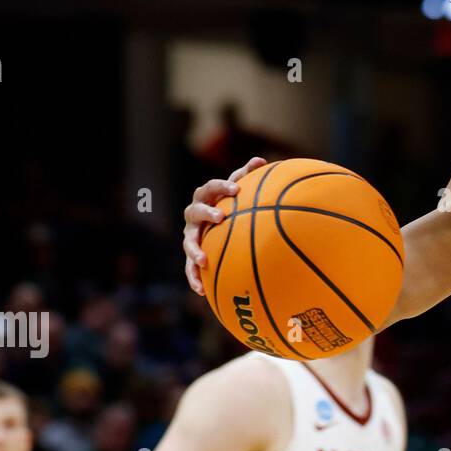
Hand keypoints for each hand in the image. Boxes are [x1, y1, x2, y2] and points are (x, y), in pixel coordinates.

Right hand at [182, 157, 266, 294]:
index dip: (222, 185)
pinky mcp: (191, 254)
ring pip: (188, 242)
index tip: (236, 188)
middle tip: (220, 216)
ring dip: (195, 250)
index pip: (211, 187)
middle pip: (195, 211)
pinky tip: (201, 291)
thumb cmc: (230, 203)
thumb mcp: (238, 190)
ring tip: (203, 260)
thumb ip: (247, 175)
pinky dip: (193, 278)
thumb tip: (261, 159)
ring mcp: (191, 235)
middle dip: (206, 212)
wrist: (215, 223)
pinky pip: (189, 267)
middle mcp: (194, 215)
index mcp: (206, 197)